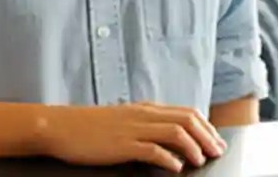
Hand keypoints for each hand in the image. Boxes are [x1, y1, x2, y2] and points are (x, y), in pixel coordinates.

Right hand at [37, 101, 225, 172]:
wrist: (59, 126)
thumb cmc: (89, 127)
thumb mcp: (123, 119)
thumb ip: (145, 123)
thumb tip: (167, 136)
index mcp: (146, 108)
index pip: (186, 112)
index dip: (205, 127)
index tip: (216, 141)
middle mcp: (144, 115)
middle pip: (187, 120)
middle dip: (207, 136)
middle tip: (217, 152)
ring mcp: (133, 128)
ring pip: (176, 132)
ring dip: (193, 147)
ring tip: (201, 160)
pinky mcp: (122, 144)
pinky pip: (153, 150)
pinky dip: (169, 158)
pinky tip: (176, 168)